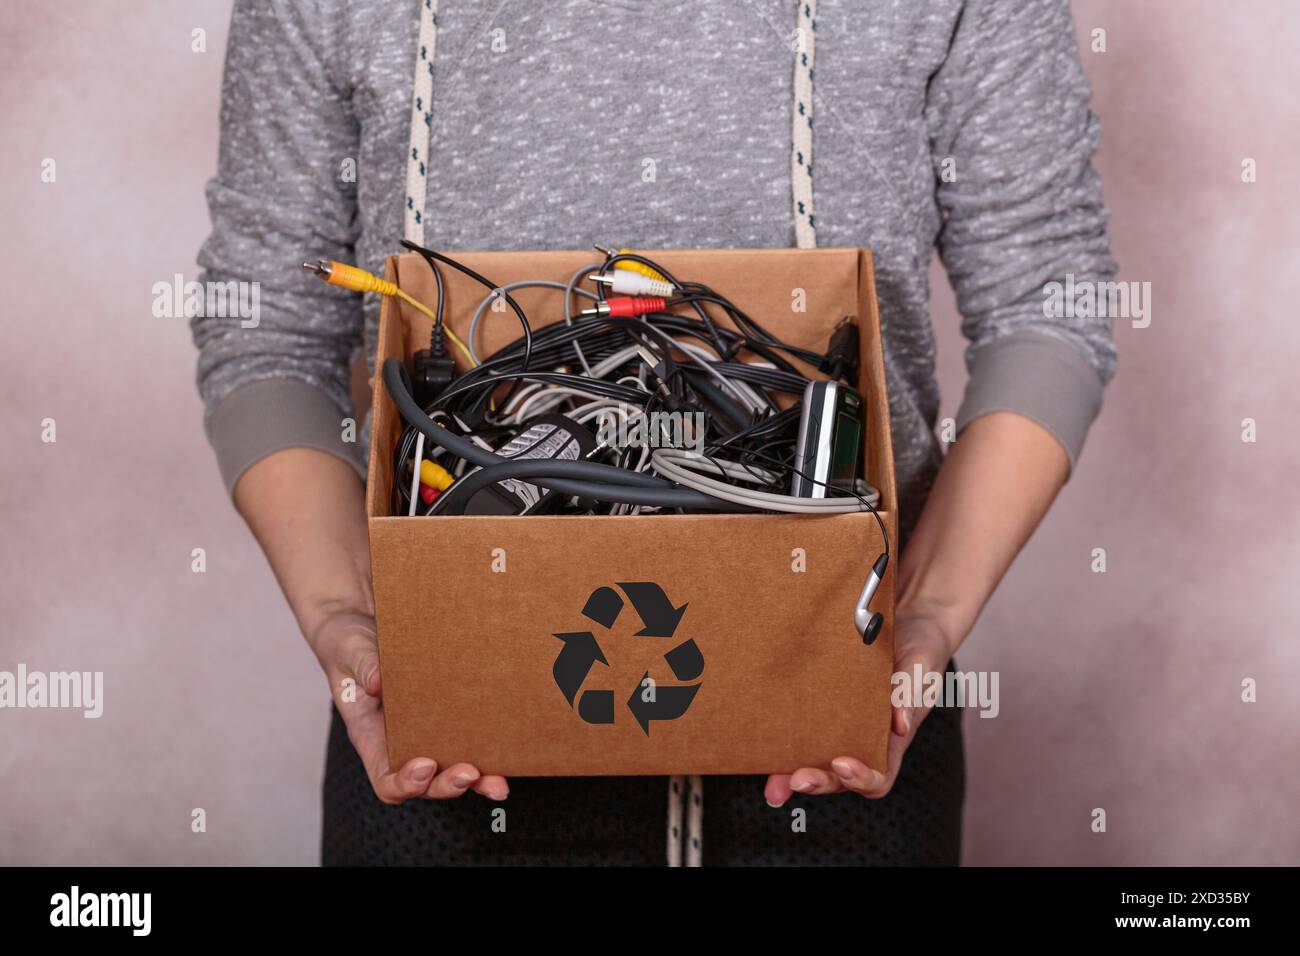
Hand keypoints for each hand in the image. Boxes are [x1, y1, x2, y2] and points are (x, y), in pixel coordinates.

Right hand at [310, 611, 508, 804]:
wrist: (362, 622)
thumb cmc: (349, 643)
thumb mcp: (349, 650)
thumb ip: (362, 665)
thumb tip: (379, 683)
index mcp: (371, 736)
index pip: (385, 778)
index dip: (405, 782)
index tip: (424, 765)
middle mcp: (400, 740)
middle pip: (425, 782)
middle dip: (448, 785)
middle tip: (470, 774)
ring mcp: (427, 729)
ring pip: (452, 767)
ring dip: (478, 780)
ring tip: (499, 784)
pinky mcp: (449, 711)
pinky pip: (468, 736)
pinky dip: (489, 748)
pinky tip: (510, 748)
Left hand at [764, 610, 955, 805]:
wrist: (909, 615)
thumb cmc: (920, 648)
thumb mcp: (920, 668)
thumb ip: (911, 692)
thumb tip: (901, 724)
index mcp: (892, 737)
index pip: (878, 775)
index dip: (860, 778)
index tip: (842, 764)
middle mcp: (863, 736)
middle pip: (838, 776)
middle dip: (817, 782)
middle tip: (794, 781)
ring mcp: (839, 720)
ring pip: (813, 756)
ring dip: (789, 771)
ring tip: (771, 781)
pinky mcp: (820, 701)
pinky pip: (800, 724)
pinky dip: (781, 736)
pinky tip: (762, 736)